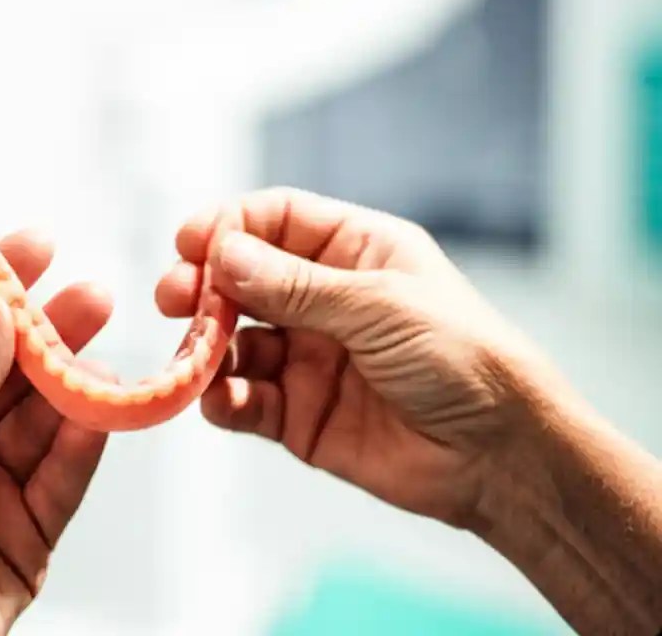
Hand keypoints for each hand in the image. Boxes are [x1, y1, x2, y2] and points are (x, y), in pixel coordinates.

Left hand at [0, 231, 113, 634]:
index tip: (33, 247)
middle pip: (6, 368)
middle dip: (47, 328)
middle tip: (91, 294)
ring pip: (41, 416)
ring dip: (74, 377)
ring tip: (104, 342)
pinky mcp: (25, 531)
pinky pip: (63, 474)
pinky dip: (86, 437)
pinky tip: (103, 403)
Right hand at [155, 187, 554, 527]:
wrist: (499, 455)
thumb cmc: (464, 360)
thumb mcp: (380, 305)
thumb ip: (296, 285)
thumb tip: (224, 254)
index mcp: (355, 253)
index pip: (276, 220)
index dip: (229, 226)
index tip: (190, 242)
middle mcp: (324, 301)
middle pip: (241, 279)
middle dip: (203, 286)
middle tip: (174, 298)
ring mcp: (307, 357)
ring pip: (232, 341)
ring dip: (205, 346)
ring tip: (196, 357)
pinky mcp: (297, 414)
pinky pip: (242, 399)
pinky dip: (222, 398)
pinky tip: (219, 398)